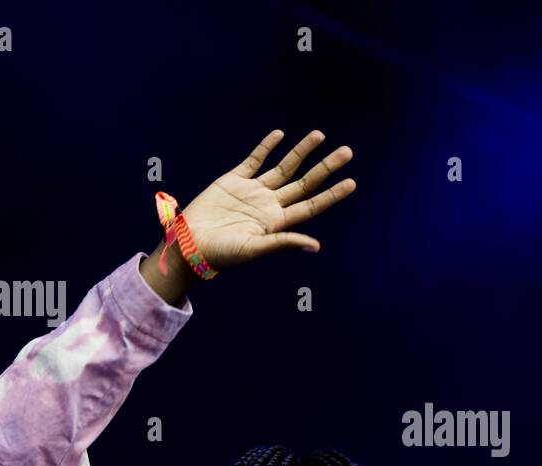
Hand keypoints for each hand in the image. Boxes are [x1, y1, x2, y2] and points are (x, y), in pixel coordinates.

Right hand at [177, 129, 355, 267]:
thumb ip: (284, 242)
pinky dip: (266, 147)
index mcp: (278, 222)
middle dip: (326, 167)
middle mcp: (270, 205)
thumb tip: (316, 246)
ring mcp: (253, 191)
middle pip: (305, 182)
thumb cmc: (222, 254)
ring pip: (284, 167)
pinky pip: (254, 160)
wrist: (190, 245)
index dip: (332, 194)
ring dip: (301, 151)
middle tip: (347, 152)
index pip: (312, 204)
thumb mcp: (255, 249)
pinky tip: (280, 135)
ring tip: (320, 135)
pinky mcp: (233, 180)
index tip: (352, 182)